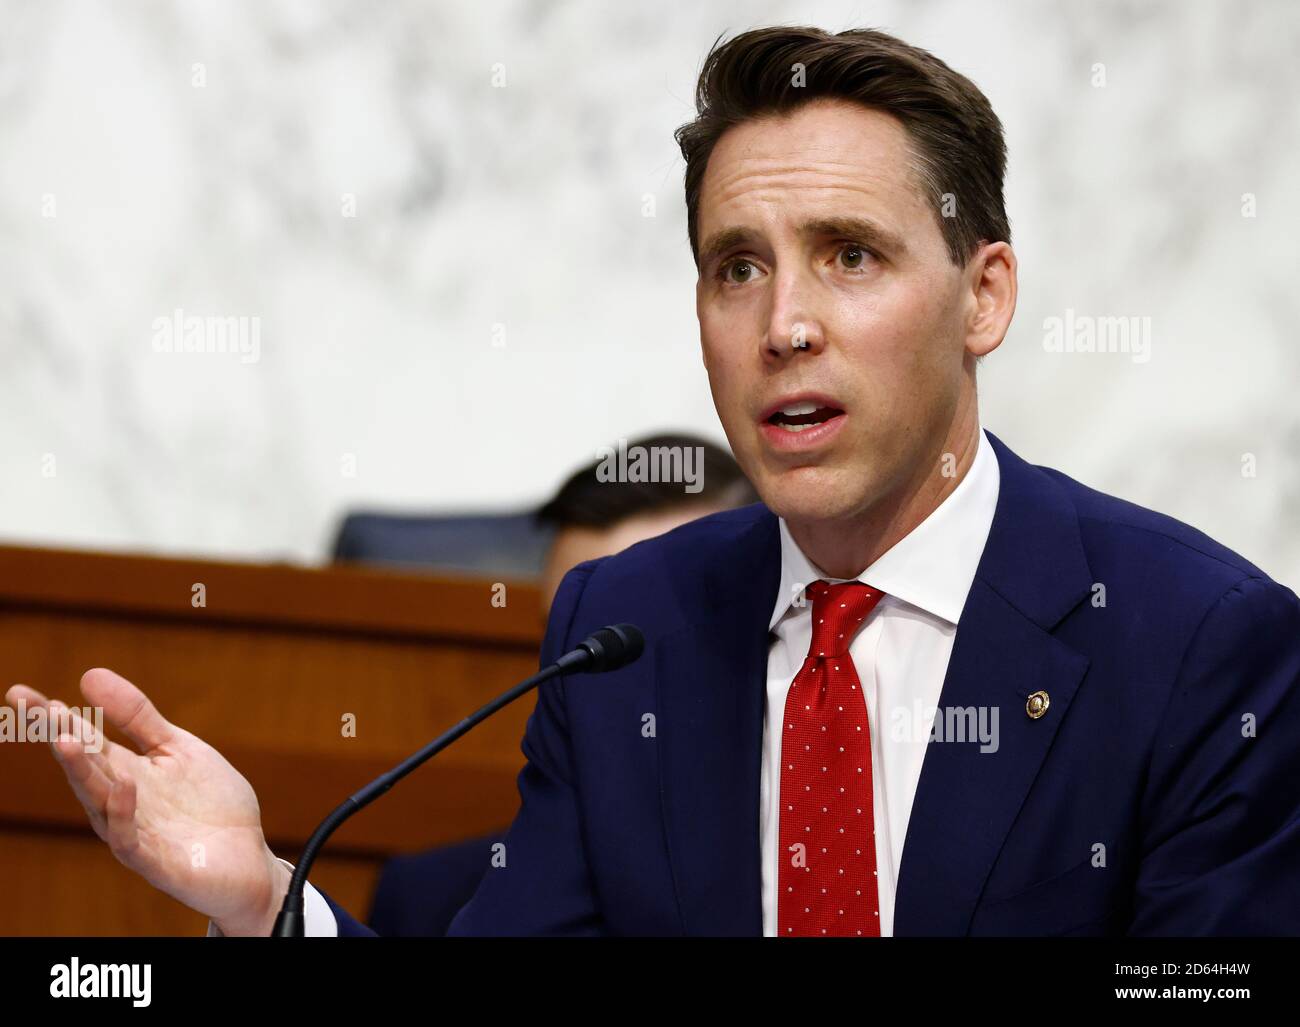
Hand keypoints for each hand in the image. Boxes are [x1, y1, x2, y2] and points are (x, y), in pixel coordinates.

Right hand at [5, 668, 288, 935]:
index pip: (82, 739)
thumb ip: (137, 717)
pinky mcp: (155, 861)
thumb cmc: (209, 804)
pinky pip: (129, 839)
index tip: (19, 692)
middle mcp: (118, 802)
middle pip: (83, 766)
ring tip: (65, 739)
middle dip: (58, 738)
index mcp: (123, 771)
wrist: (247, 857)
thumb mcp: (177, 748)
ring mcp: (134, 832)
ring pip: (97, 801)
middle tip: (35, 708)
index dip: (50, 718)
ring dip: (81, 772)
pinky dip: (123, 813)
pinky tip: (123, 784)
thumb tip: (88, 674)